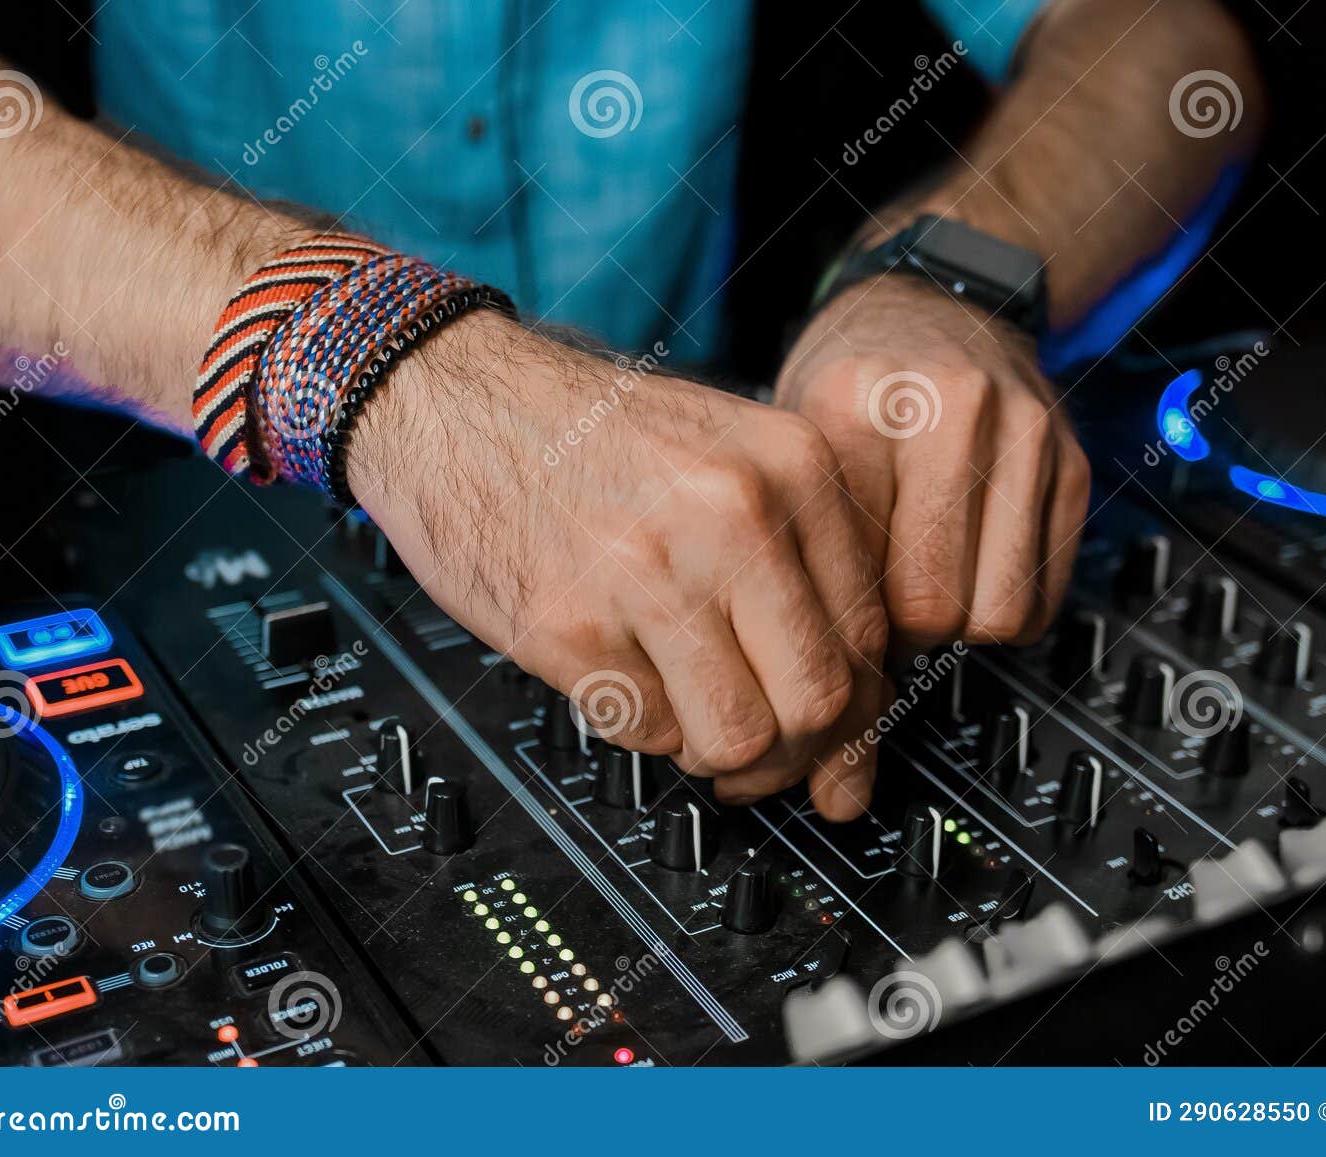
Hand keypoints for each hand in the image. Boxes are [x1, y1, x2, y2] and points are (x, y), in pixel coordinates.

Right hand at [346, 313, 889, 818]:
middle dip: (796, 755)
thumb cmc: (591, 432)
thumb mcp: (731, 454)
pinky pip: (649, 734)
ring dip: (718, 754)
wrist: (454, 398)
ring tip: (689, 716)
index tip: (835, 745)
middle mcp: (737, 515)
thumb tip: (855, 709)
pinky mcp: (572, 626)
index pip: (871, 637)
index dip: (856, 714)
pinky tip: (625, 679)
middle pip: (819, 701)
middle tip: (762, 759)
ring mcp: (652, 572)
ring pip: (741, 738)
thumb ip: (803, 561)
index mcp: (795, 466)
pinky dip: (643, 728)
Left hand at [776, 276, 1089, 649]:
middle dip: (907, 633)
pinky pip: (1047, 592)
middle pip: (937, 605)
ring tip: (928, 592)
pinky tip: (972, 575)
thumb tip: (838, 648)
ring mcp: (1024, 432)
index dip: (847, 626)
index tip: (838, 628)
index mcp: (861, 406)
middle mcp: (952, 410)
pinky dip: (1009, 605)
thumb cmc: (854, 383)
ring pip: (1002, 611)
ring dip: (962, 625)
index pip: (862, 580)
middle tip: (884, 617)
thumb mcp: (800, 442)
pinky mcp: (1072, 459)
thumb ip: (813, 533)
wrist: (931, 304)